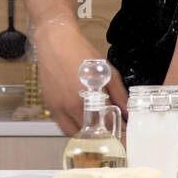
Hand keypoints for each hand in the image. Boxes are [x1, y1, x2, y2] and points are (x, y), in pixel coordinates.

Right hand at [35, 21, 126, 136]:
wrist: (56, 41)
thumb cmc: (79, 52)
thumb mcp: (107, 72)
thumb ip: (119, 95)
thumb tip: (128, 110)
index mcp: (87, 99)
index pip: (107, 125)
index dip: (118, 131)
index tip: (124, 134)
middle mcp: (70, 106)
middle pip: (90, 134)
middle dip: (103, 135)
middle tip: (112, 132)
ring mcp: (58, 107)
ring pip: (73, 133)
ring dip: (86, 135)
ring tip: (96, 129)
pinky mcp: (50, 105)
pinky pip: (61, 125)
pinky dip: (72, 127)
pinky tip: (81, 120)